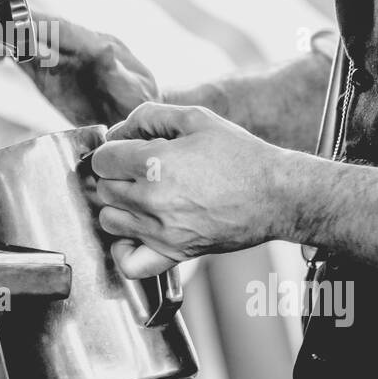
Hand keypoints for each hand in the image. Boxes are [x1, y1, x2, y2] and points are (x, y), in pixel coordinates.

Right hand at [19, 13, 160, 126]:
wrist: (134, 120)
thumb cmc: (139, 106)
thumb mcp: (135, 92)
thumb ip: (119, 72)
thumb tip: (105, 47)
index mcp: (100, 46)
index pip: (65, 30)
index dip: (40, 24)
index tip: (17, 21)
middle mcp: (78, 46)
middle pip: (42, 29)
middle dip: (15, 26)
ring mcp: (62, 59)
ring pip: (29, 40)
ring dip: (5, 37)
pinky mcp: (50, 74)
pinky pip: (25, 57)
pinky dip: (6, 53)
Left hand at [90, 102, 292, 277]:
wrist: (275, 194)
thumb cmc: (238, 154)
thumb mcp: (195, 117)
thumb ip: (149, 116)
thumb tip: (118, 131)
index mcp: (154, 163)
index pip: (102, 160)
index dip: (114, 151)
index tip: (129, 151)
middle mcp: (152, 200)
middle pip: (103, 189)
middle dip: (117, 176)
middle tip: (141, 171)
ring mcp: (161, 231)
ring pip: (109, 220)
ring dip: (119, 207)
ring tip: (142, 197)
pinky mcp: (174, 254)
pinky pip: (129, 263)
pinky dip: (124, 250)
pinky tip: (136, 233)